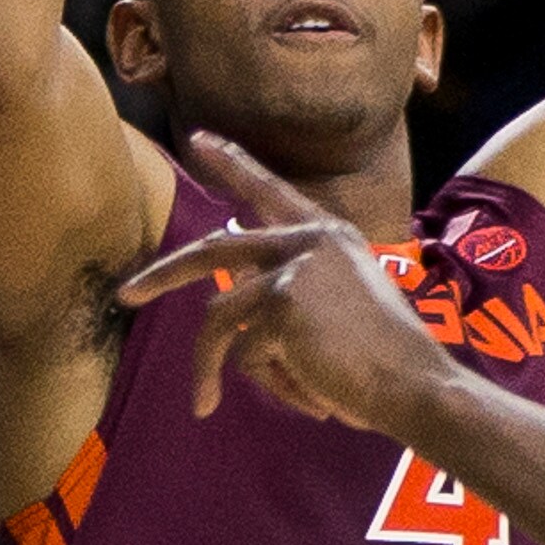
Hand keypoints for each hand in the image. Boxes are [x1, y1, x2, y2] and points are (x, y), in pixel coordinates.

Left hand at [115, 133, 452, 430]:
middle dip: (161, 276)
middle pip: (212, 252)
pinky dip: (268, 385)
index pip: (270, 189)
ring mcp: (291, 269)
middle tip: (126, 295)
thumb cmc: (388, 361)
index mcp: (330, 235)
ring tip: (207, 403)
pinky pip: (243, 355)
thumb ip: (296, 293)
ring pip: (221, 321)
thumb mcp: (344, 309)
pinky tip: (309, 398)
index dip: (233, 163)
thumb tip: (234, 315)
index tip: (202, 140)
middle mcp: (309, 240)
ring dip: (210, 368)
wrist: (418, 383)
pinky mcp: (279, 305)